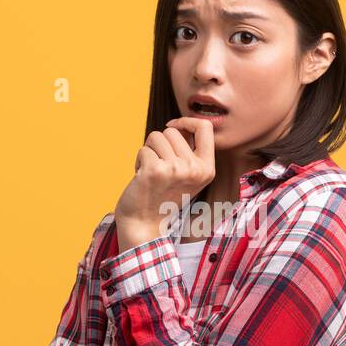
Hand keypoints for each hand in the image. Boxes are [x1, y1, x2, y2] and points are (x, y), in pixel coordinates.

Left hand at [112, 117, 215, 250]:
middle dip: (160, 143)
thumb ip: (188, 151)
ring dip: (149, 151)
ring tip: (151, 172)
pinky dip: (138, 161)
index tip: (174, 126)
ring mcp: (176, 170)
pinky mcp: (155, 171)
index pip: (205, 127)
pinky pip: (143, 149)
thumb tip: (179, 124)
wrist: (144, 224)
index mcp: (207, 169)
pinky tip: (142, 178)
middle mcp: (195, 169)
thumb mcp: (187, 175)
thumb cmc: (162, 196)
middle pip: (173, 131)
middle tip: (159, 166)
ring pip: (156, 136)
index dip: (187, 121)